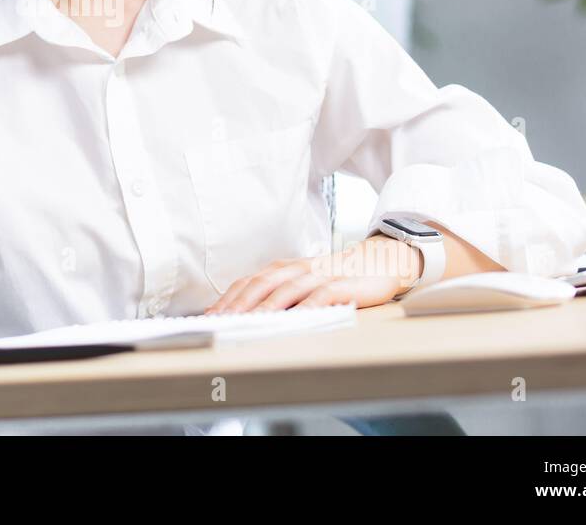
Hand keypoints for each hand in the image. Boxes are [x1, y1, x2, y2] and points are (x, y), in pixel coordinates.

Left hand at [203, 237, 419, 313]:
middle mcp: (294, 269)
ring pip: (285, 290)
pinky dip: (305, 307)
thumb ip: (277, 297)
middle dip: (238, 304)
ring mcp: (316, 275)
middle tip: (221, 322)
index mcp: (281, 269)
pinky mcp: (339, 284)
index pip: (247, 283)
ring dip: (265, 307)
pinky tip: (295, 319)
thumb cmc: (334, 278)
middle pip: (259, 285)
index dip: (227, 299)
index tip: (209, 317)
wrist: (376, 262)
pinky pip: (319, 296)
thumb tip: (247, 317)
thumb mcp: (301, 285)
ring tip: (249, 323)